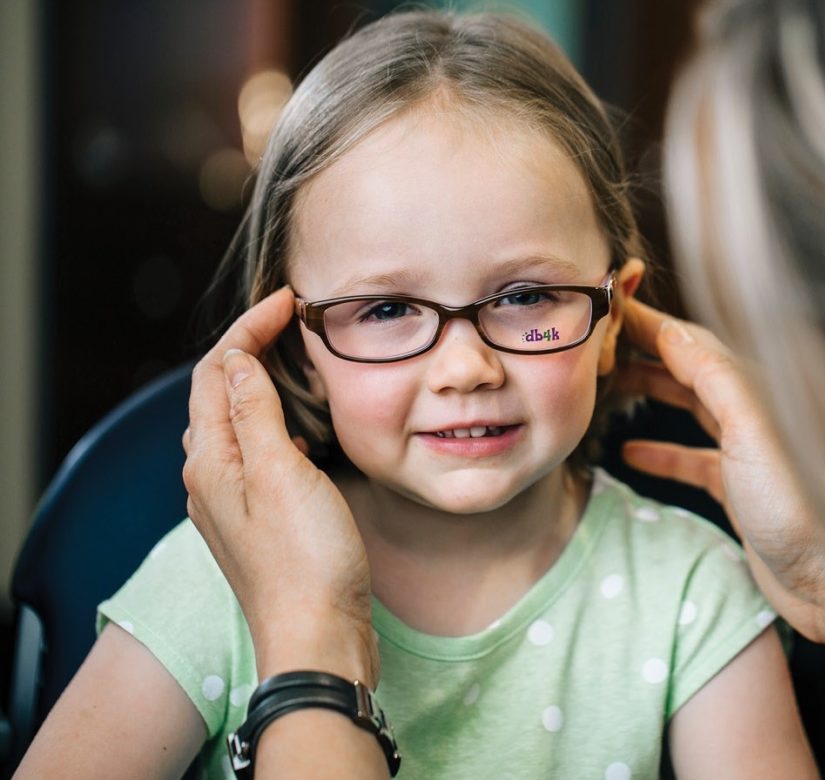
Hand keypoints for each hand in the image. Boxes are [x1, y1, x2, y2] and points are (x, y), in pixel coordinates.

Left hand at [182, 288, 377, 683]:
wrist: (317, 635)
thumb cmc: (305, 558)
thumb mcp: (280, 473)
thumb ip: (257, 413)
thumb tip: (239, 359)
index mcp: (211, 459)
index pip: (217, 372)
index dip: (248, 329)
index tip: (286, 300)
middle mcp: (211, 478)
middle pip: (218, 394)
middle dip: (248, 351)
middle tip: (288, 324)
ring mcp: (231, 503)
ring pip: (236, 426)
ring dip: (260, 388)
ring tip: (294, 366)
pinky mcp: (257, 522)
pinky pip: (254, 456)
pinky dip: (274, 428)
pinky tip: (300, 437)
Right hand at [618, 300, 824, 642]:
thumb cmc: (796, 503)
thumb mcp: (751, 430)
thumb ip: (715, 375)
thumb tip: (670, 330)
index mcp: (752, 389)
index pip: (689, 340)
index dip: (647, 322)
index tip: (604, 310)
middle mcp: (748, 412)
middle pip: (685, 368)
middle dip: (641, 352)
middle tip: (594, 347)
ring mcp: (741, 450)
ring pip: (686, 406)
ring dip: (648, 392)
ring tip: (604, 387)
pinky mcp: (736, 487)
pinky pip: (689, 458)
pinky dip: (659, 453)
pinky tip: (628, 453)